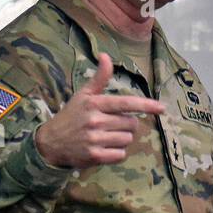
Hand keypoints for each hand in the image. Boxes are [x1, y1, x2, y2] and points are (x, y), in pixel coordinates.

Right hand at [35, 54, 164, 168]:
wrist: (50, 142)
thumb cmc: (72, 115)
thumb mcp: (84, 94)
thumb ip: (99, 78)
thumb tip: (106, 56)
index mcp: (94, 103)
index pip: (126, 103)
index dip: (146, 105)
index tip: (162, 108)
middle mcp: (95, 120)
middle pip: (131, 124)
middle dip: (127, 125)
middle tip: (111, 125)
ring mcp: (94, 139)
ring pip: (127, 139)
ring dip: (122, 139)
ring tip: (106, 137)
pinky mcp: (94, 156)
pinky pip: (120, 154)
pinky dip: (117, 153)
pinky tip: (105, 148)